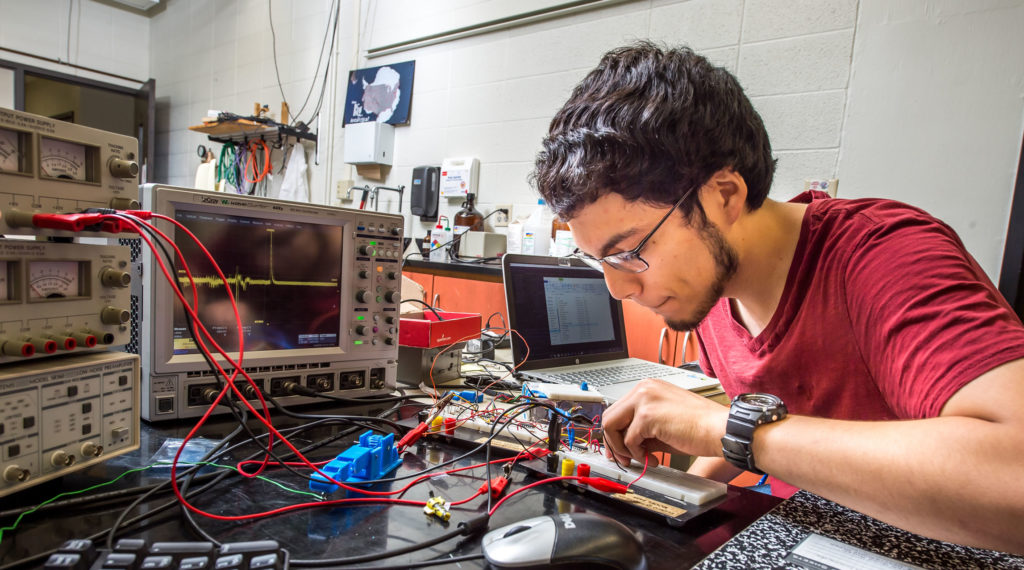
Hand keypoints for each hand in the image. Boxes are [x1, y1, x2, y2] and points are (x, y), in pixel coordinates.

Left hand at [602, 378, 728, 466]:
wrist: (720, 430)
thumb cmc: (700, 427)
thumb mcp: (663, 425)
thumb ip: (642, 430)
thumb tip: (624, 446)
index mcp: (648, 387)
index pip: (618, 409)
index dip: (614, 433)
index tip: (617, 449)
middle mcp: (644, 388)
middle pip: (609, 417)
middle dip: (613, 443)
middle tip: (624, 459)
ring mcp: (644, 399)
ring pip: (612, 427)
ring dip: (624, 449)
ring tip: (643, 459)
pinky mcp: (647, 415)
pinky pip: (629, 440)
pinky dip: (638, 455)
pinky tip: (654, 459)